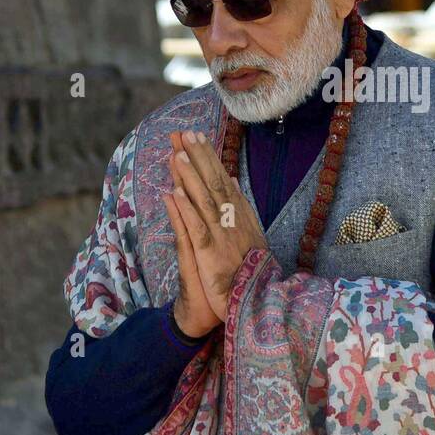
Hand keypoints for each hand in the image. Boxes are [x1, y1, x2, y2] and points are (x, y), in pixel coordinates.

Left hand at [169, 130, 267, 318]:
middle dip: (198, 157)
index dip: (209, 157)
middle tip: (184, 133)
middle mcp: (233, 221)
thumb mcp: (249, 232)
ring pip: (204, 200)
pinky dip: (186, 210)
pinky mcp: (212, 254)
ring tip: (176, 155)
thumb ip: (239, 206)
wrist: (260, 301)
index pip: (222, 180)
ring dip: (190, 177)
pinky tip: (174, 193)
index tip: (197, 137)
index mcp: (241, 215)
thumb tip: (233, 180)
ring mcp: (223, 236)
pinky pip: (197, 228)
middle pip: (213, 183)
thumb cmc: (251, 268)